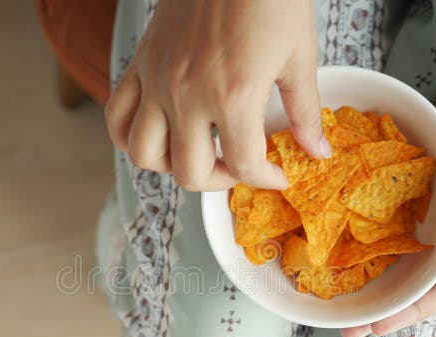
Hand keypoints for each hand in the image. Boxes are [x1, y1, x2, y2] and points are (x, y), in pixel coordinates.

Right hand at [104, 0, 330, 191]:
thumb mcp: (299, 56)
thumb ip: (304, 112)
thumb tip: (317, 150)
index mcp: (234, 95)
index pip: (244, 164)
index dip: (266, 178)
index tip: (276, 174)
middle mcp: (188, 95)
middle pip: (190, 173)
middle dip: (220, 181)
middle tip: (238, 167)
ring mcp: (158, 81)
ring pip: (145, 155)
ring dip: (171, 167)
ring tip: (195, 155)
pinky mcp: (140, 64)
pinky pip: (118, 117)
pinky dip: (129, 138)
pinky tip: (157, 135)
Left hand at [341, 65, 435, 336]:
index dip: (412, 310)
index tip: (376, 325)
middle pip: (422, 281)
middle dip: (388, 306)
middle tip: (348, 324)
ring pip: (407, 258)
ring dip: (377, 278)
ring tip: (342, 297)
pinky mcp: (423, 194)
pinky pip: (397, 226)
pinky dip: (375, 240)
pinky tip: (346, 245)